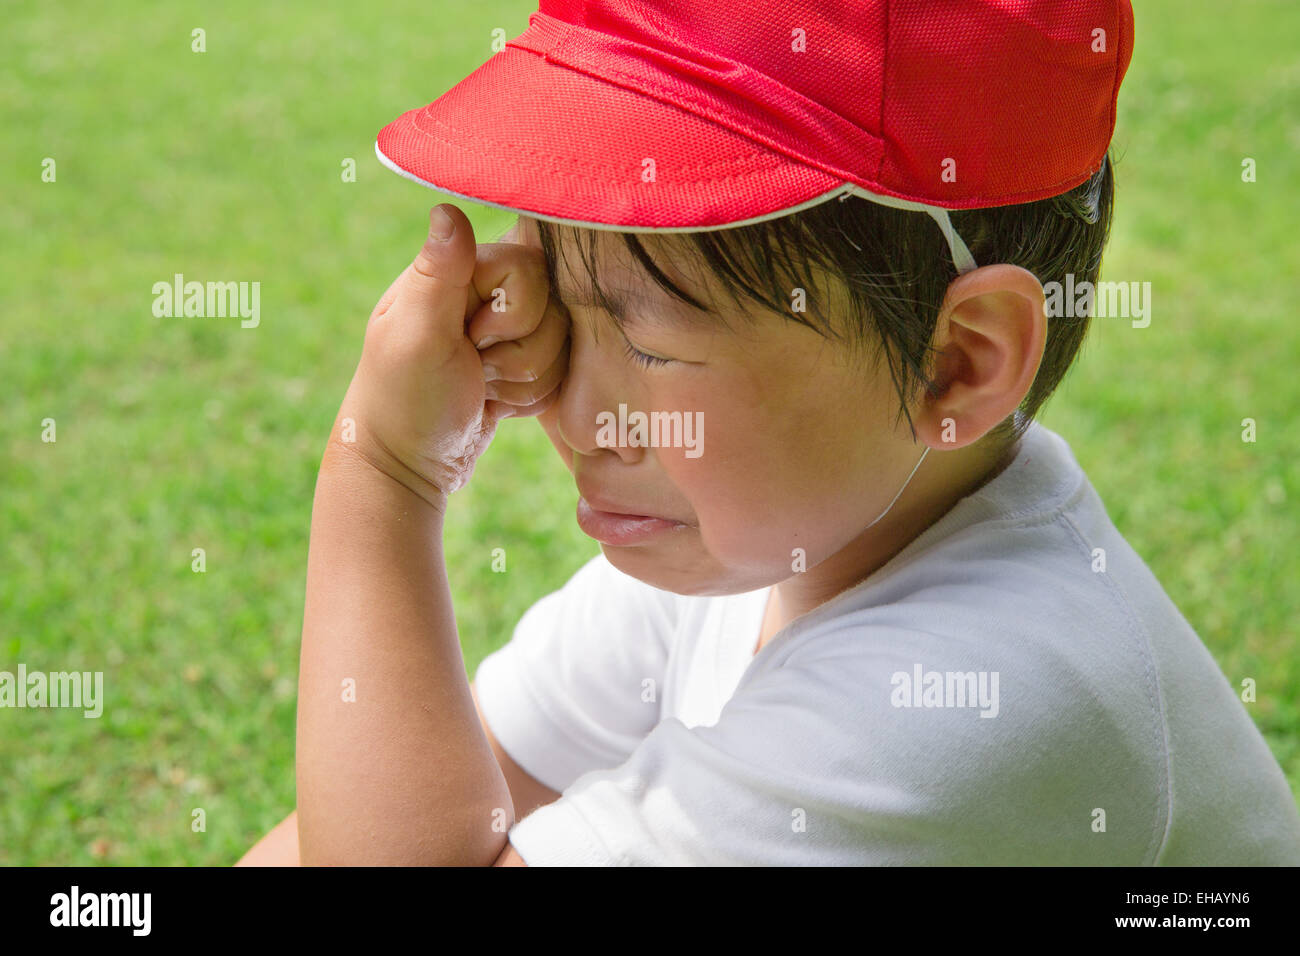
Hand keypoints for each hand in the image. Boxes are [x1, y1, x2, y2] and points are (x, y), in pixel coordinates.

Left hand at [333, 204, 569, 504]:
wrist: (407, 466)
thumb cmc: (404, 400)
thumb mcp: (417, 337)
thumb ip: (439, 273)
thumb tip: (448, 208)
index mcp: (459, 271)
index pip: (529, 269)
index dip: (510, 313)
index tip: (468, 337)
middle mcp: (488, 291)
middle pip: (555, 309)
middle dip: (519, 353)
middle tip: (471, 366)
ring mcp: (509, 330)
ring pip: (562, 346)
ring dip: (521, 382)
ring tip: (478, 387)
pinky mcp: (523, 364)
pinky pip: (560, 375)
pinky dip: (528, 399)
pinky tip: (491, 402)